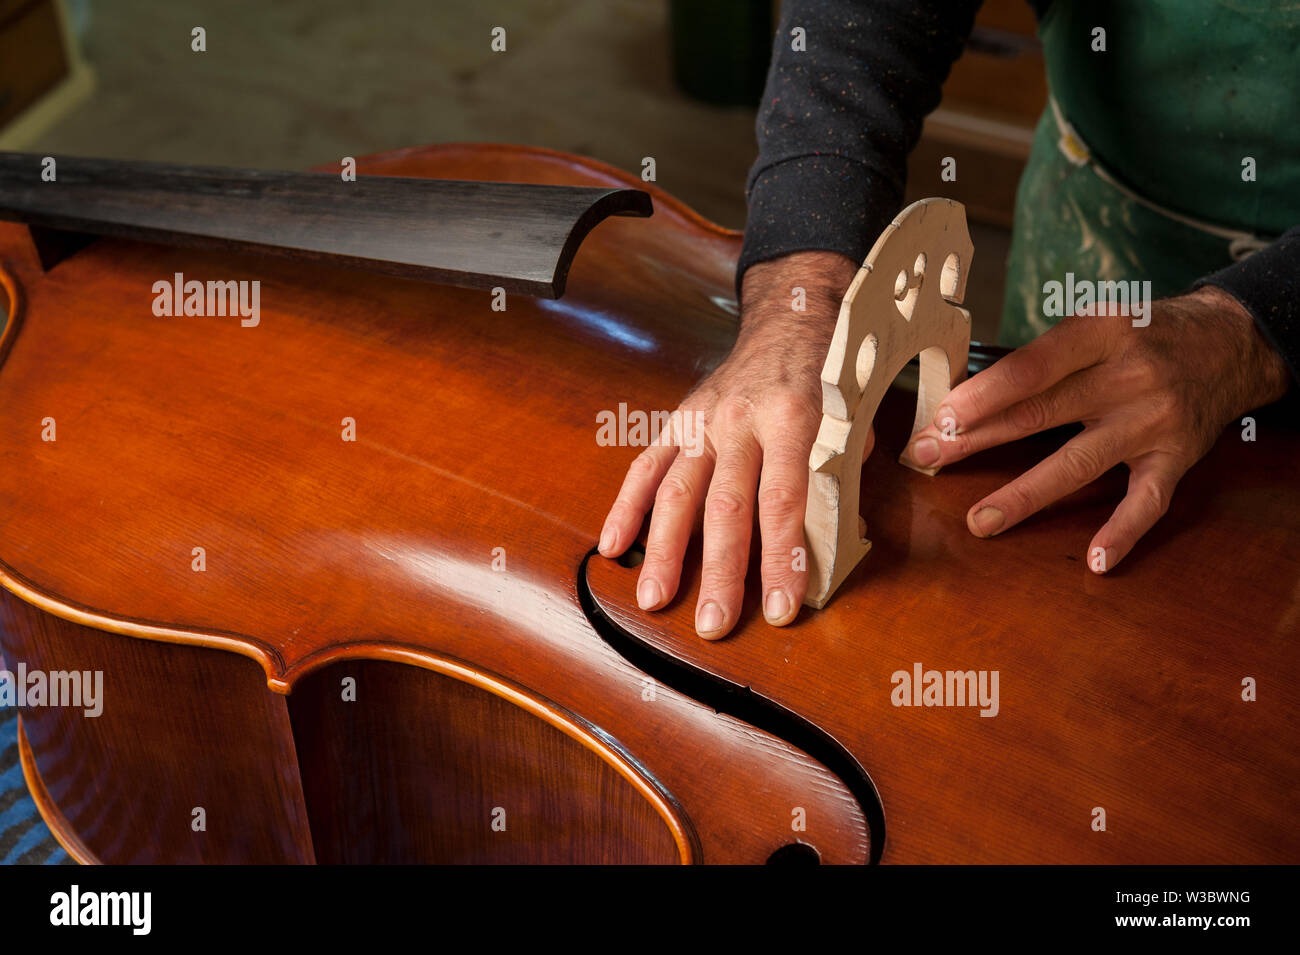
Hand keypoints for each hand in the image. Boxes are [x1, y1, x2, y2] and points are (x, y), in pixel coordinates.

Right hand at [598, 251, 857, 638]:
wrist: (790, 320)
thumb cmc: (829, 377)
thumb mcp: (855, 419)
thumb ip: (841, 477)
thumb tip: (830, 545)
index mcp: (793, 416)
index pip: (784, 499)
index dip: (781, 556)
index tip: (778, 607)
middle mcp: (740, 419)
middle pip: (724, 505)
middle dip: (717, 570)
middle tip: (712, 624)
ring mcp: (703, 421)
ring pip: (676, 490)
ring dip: (663, 550)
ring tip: (654, 600)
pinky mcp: (678, 421)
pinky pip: (645, 467)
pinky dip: (626, 508)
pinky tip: (614, 547)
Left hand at [902, 285, 1290, 571]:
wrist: (1229, 342)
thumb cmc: (1139, 335)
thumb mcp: (1094, 323)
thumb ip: (1040, 360)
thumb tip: (964, 402)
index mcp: (1101, 332)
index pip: (1032, 368)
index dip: (983, 395)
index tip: (941, 418)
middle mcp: (1129, 376)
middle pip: (1041, 414)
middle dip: (977, 440)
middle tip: (927, 458)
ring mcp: (1153, 421)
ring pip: (1080, 463)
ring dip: (1025, 495)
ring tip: (980, 521)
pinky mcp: (1176, 458)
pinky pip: (1148, 502)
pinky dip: (1124, 532)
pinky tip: (1096, 561)